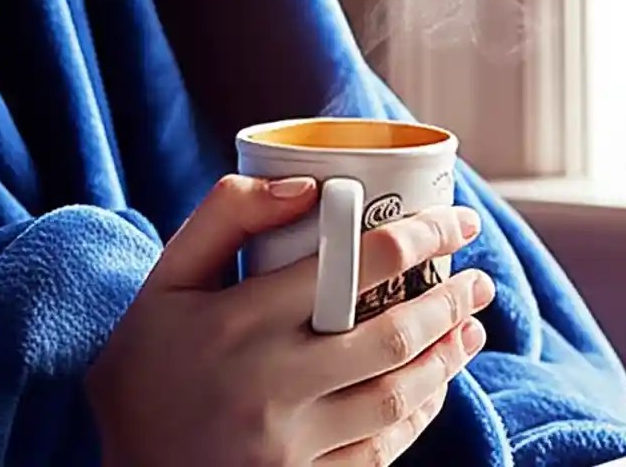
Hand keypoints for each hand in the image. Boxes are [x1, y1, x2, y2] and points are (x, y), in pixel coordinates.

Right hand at [85, 175, 494, 465]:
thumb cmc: (146, 373)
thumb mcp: (163, 285)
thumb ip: (223, 219)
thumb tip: (309, 185)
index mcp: (236, 321)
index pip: (351, 265)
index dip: (421, 237)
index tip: (457, 221)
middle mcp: (268, 383)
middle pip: (390, 334)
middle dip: (449, 300)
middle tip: (480, 278)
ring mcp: (289, 444)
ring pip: (395, 395)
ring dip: (448, 357)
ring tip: (473, 326)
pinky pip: (381, 451)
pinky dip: (419, 415)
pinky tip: (436, 385)